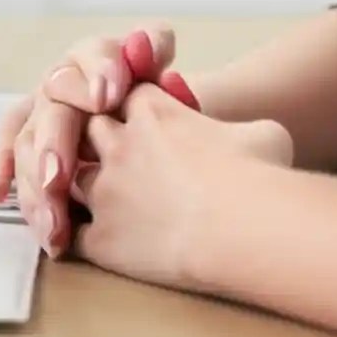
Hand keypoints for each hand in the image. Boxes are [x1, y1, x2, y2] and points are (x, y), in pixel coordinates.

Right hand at [0, 25, 191, 255]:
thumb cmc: (161, 97)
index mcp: (99, 55)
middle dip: (54, 143)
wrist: (151, 120)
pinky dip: (1, 172)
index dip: (97, 74)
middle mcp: (63, 78)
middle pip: (52, 105)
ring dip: (34, 179)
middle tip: (60, 177)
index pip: (93, 56)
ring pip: (28, 139)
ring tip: (49, 218)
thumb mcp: (170, 78)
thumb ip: (158, 56)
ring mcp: (42, 109)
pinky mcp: (29, 137)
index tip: (107, 98)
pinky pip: (8, 151)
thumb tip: (143, 47)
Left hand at [73, 83, 292, 289]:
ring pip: (73, 178)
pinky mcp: (101, 238)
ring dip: (85, 185)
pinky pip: (73, 233)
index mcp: (154, 114)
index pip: (131, 95)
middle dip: (100, 138)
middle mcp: (118, 146)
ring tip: (104, 199)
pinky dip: (77, 235)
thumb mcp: (263, 134)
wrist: (246, 229)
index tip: (150, 120)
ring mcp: (104, 193)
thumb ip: (236, 128)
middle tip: (119, 156)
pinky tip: (88, 241)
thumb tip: (240, 139)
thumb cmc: (262, 176)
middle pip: (90, 129)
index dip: (138, 107)